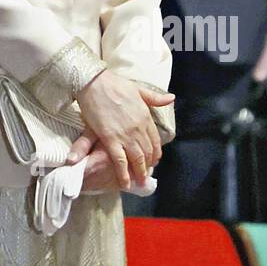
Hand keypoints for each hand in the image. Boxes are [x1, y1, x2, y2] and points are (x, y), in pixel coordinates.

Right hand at [76, 70, 173, 189]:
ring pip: (137, 159)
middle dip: (148, 165)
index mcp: (146, 116)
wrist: (95, 83)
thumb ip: (155, 97)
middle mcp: (139, 128)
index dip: (155, 153)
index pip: (155, 140)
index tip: (154, 160)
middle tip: (146, 174)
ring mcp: (125, 135)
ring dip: (140, 172)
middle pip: (147, 152)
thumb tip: (171, 98)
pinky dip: (124, 174)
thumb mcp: (138, 89)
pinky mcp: (110, 139)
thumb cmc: (114, 84)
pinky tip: (126, 183)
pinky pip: (120, 161)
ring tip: (140, 182)